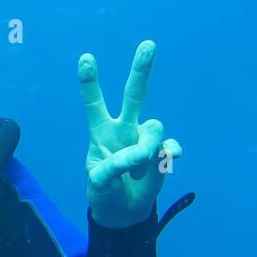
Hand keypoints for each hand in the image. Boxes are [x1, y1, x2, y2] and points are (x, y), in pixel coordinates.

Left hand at [78, 40, 182, 228]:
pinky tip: (169, 158)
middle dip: (141, 70)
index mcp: (101, 132)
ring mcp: (145, 140)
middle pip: (134, 94)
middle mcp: (124, 129)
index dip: (90, 82)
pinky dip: (169, 153)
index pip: (94, 103)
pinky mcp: (162, 154)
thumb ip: (117, 165)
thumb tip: (144, 152)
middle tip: (148, 45)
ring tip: (140, 162)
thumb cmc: (105, 192)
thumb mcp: (100, 182)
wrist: (123, 211)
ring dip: (147, 146)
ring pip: (154, 127)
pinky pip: (170, 147)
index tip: (86, 57)